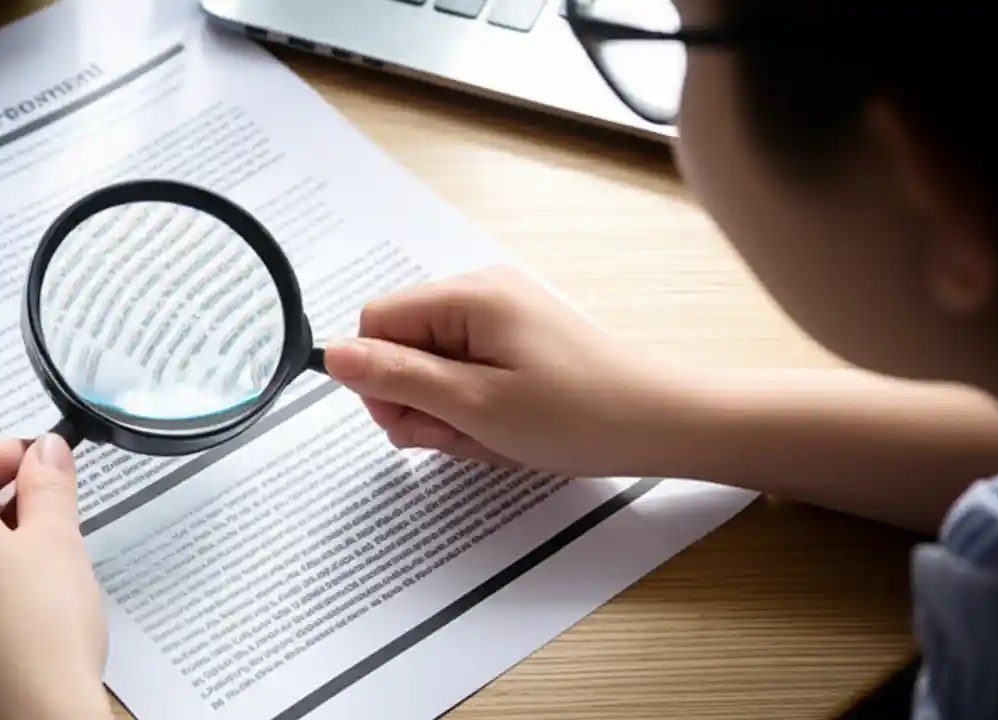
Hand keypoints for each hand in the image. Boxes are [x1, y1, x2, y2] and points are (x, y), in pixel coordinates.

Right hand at [325, 265, 704, 477]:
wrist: (664, 424)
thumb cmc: (580, 415)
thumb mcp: (475, 406)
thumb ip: (398, 379)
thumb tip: (332, 355)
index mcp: (469, 295)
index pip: (376, 321)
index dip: (378, 378)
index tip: (409, 423)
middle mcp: (483, 292)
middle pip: (403, 344)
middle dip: (417, 402)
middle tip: (459, 437)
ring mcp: (503, 316)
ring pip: (434, 366)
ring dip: (447, 413)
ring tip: (491, 438)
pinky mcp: (519, 341)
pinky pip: (468, 372)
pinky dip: (474, 409)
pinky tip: (504, 433)